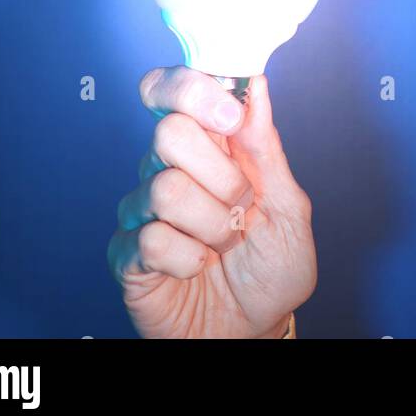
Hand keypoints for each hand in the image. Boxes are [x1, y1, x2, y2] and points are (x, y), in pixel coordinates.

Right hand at [107, 68, 316, 337]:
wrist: (254, 328)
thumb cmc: (271, 266)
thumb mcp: (288, 205)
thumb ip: (266, 147)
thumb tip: (254, 86)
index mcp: (209, 147)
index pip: (172, 89)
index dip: (193, 89)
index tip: (230, 115)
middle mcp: (169, 169)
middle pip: (169, 132)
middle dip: (222, 176)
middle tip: (242, 206)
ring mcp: (144, 210)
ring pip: (165, 190)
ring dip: (213, 225)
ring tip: (224, 244)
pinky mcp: (126, 252)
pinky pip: (151, 239)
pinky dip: (190, 259)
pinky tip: (197, 268)